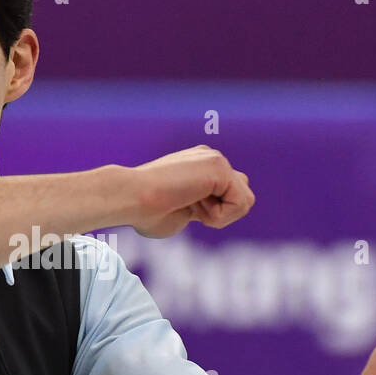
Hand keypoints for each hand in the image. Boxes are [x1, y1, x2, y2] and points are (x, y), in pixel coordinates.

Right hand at [128, 145, 253, 238]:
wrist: (130, 199)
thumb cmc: (144, 212)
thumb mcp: (181, 213)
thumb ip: (200, 209)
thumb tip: (214, 213)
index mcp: (200, 168)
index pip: (231, 195)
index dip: (214, 214)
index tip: (184, 209)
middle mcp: (210, 158)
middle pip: (243, 196)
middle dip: (223, 213)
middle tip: (190, 208)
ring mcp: (215, 160)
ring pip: (245, 201)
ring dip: (221, 215)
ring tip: (191, 207)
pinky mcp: (219, 167)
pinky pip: (240, 203)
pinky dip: (220, 215)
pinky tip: (194, 205)